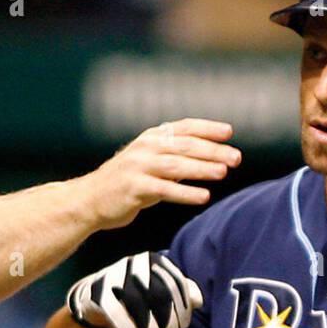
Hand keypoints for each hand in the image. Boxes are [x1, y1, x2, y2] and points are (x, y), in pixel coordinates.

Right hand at [67, 251, 202, 327]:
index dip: (184, 308)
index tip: (184, 326)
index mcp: (154, 260)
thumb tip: (199, 301)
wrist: (97, 293)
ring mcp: (115, 274)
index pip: (176, 283)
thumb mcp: (160, 290)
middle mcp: (135, 262)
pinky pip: (117, 312)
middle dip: (169, 320)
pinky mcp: (99, 291)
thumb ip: (181, 292)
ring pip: (138, 303)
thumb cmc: (137, 294)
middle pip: (159, 294)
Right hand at [81, 119, 239, 228]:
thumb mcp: (150, 163)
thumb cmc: (126, 183)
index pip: (184, 127)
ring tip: (223, 173)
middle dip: (213, 151)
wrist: (90, 200)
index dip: (207, 128)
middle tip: (236, 157)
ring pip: (176, 166)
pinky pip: (164, 190)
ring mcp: (138, 167)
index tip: (229, 132)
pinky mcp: (134, 188)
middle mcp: (145, 148)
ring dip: (202, 169)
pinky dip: (185, 193)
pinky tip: (203, 196)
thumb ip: (175, 158)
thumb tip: (210, 158)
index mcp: (151, 138)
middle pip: (185, 146)